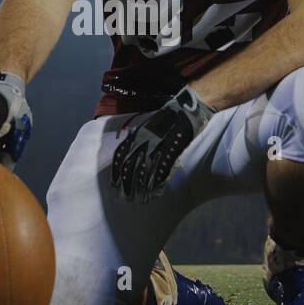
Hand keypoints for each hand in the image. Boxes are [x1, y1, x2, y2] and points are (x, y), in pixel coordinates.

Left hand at [111, 85, 215, 202]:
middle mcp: (145, 138)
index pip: (122, 153)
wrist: (189, 106)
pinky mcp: (172, 148)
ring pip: (146, 168)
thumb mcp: (151, 123)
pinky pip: (162, 167)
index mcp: (139, 132)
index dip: (117, 169)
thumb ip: (142, 135)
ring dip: (142, 185)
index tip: (114, 182)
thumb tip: (135, 148)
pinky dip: (158, 180)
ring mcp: (159, 144)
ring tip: (141, 198)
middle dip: (127, 182)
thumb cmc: (171, 114)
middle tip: (125, 195)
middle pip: (131, 164)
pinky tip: (156, 190)